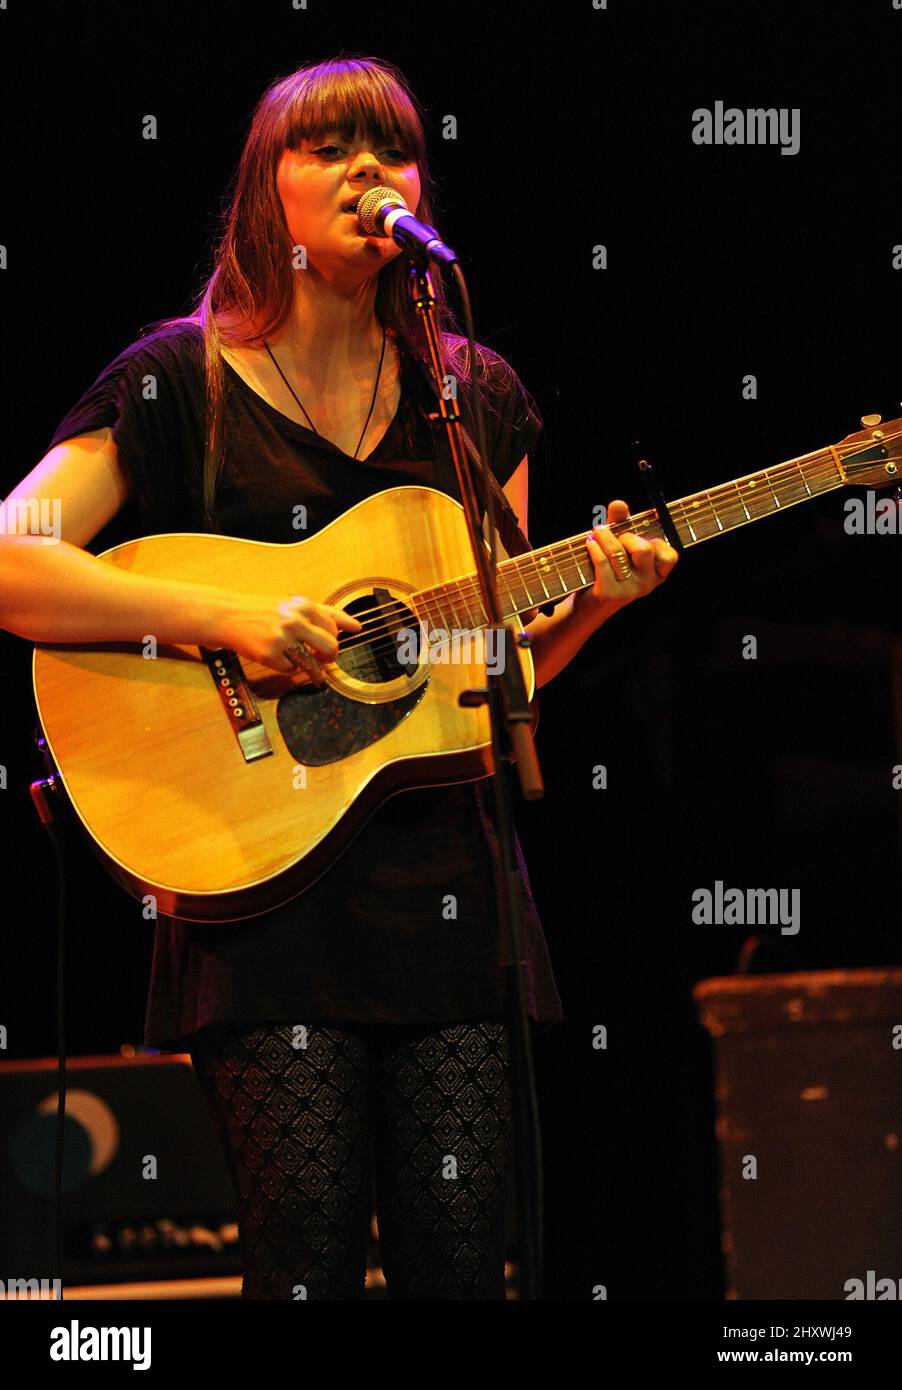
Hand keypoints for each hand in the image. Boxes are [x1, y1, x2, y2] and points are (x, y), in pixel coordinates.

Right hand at [216, 593, 362, 674]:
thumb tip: (356, 626)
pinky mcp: (270, 655)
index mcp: (303, 605)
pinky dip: (288, 668)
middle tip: (325, 660)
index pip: (334, 624)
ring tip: (311, 671)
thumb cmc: (262, 610)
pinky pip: (291, 670)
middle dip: (330, 657)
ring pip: (312, 663)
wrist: (228, 615)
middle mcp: (295, 620)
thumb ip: (325, 613)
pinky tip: (280, 659)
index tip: (334, 646)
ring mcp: (282, 638)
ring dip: (314, 671)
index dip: (336, 638)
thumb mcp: (292, 605)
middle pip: (330, 646)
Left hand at [573, 499, 679, 620]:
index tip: (640, 536)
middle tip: (613, 535)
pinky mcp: (611, 594)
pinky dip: (594, 548)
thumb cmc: (607, 570)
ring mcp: (630, 591)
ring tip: (595, 533)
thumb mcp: (618, 543)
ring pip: (619, 553)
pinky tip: (589, 543)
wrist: (587, 604)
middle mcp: (648, 583)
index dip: (655, 541)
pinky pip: (603, 562)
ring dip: (604, 537)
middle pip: (644, 549)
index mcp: (657, 572)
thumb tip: (619, 504)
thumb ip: (621, 522)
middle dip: (626, 536)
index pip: (670, 556)